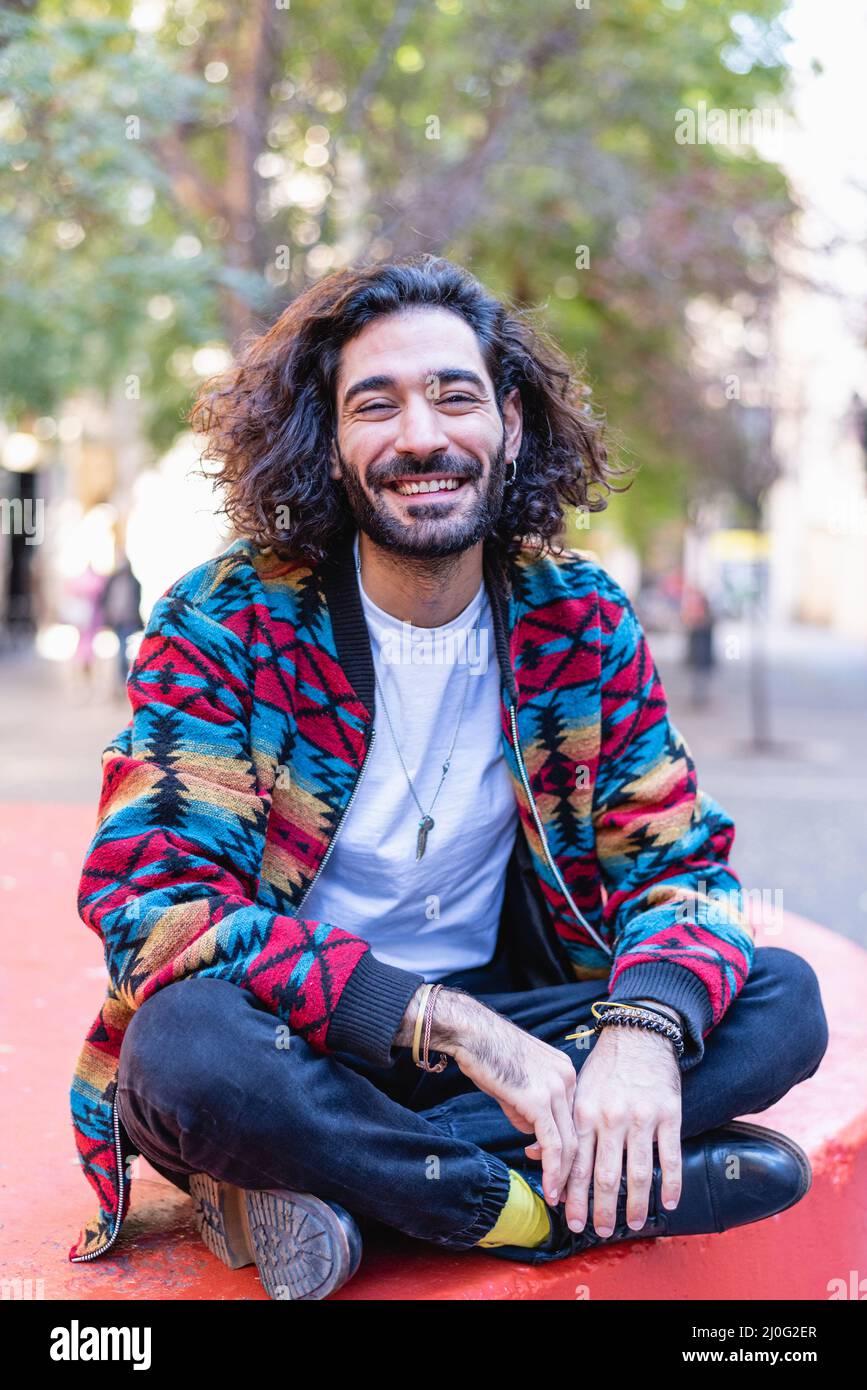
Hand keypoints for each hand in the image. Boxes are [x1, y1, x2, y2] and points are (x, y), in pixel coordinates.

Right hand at [397, 986, 577, 1206]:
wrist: (472, 1034)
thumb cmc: (488, 1054)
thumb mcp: (519, 1082)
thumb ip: (530, 1108)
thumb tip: (533, 1136)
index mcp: (566, 1072)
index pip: (574, 1118)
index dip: (568, 1149)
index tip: (560, 1172)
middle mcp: (568, 1079)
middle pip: (577, 1133)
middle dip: (571, 1168)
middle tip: (564, 1192)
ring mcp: (556, 1089)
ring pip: (569, 1143)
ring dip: (562, 1175)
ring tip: (555, 1196)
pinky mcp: (539, 1101)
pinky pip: (553, 1144)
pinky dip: (552, 1170)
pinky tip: (548, 1187)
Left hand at [525, 1013, 681, 1237]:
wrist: (639, 1035)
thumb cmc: (604, 1068)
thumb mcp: (576, 1091)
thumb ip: (560, 1125)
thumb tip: (534, 1155)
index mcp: (585, 1113)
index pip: (576, 1164)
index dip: (573, 1196)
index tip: (571, 1220)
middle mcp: (611, 1118)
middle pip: (606, 1175)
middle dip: (602, 1208)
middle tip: (600, 1232)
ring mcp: (642, 1117)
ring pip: (639, 1172)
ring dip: (635, 1204)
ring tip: (632, 1224)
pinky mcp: (669, 1114)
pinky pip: (670, 1156)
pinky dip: (671, 1183)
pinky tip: (667, 1203)